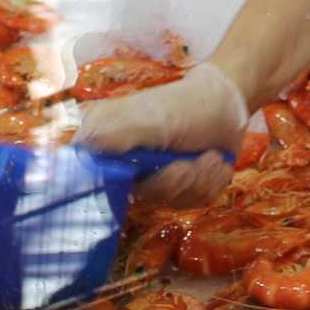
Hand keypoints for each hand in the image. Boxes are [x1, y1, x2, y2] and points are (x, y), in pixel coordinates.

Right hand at [77, 61, 245, 206]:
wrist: (226, 106)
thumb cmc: (185, 106)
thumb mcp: (150, 118)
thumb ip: (115, 134)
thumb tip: (83, 147)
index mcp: (105, 142)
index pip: (86, 179)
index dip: (110, 187)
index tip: (141, 175)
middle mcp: (124, 164)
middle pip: (140, 196)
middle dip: (175, 181)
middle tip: (189, 160)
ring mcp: (151, 178)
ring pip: (169, 202)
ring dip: (198, 180)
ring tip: (208, 156)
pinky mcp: (176, 188)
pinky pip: (189, 203)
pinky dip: (209, 183)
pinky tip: (214, 163)